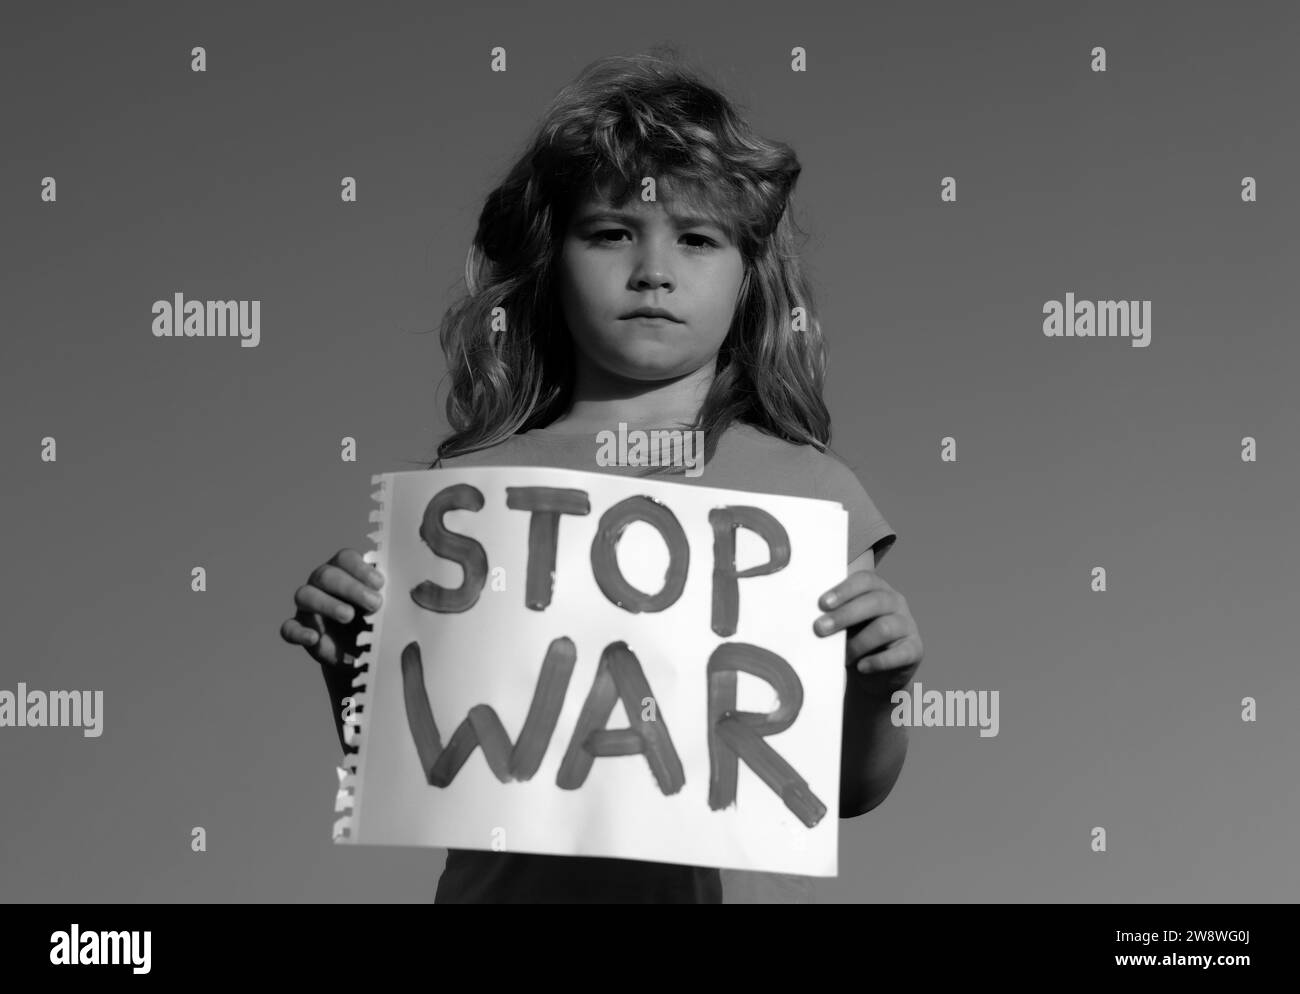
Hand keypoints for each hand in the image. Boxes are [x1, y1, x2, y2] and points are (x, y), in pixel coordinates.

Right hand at [279, 548, 384, 665]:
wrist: (361, 652)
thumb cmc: (377, 620)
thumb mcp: (386, 608)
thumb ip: (392, 597)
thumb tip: (415, 591)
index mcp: (345, 570)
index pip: (345, 558)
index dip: (360, 568)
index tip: (381, 584)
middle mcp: (322, 583)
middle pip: (326, 575)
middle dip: (350, 587)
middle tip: (375, 603)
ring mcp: (308, 605)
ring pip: (305, 595)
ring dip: (328, 604)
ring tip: (349, 616)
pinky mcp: (299, 628)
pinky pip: (289, 627)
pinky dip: (299, 632)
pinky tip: (314, 638)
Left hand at [813, 568, 922, 695]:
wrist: (875, 675)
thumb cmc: (852, 640)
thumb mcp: (842, 625)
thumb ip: (830, 614)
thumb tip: (803, 614)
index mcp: (877, 589)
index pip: (864, 580)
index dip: (844, 590)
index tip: (822, 604)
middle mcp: (896, 602)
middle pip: (874, 601)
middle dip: (844, 615)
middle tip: (819, 628)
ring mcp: (908, 625)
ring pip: (884, 628)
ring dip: (858, 643)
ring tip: (843, 657)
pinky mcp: (914, 650)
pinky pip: (899, 654)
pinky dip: (878, 661)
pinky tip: (862, 667)